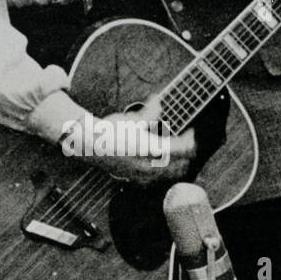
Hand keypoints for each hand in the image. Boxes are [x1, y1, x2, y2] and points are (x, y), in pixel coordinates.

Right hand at [77, 96, 197, 184]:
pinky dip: (165, 173)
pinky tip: (162, 163)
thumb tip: (158, 100)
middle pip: (182, 165)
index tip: (192, 131)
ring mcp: (142, 176)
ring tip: (179, 154)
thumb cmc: (109, 130)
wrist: (88, 145)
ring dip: (179, 165)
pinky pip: (158, 180)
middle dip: (188, 154)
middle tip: (189, 143)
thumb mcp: (131, 119)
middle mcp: (148, 166)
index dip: (192, 140)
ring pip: (171, 175)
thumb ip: (149, 112)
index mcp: (150, 149)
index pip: (183, 149)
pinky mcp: (135, 180)